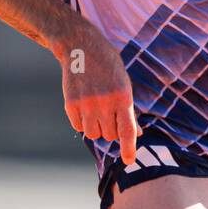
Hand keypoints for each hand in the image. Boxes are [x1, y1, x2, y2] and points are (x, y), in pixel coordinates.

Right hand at [53, 21, 139, 164]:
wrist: (81, 47)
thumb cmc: (108, 66)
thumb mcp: (124, 83)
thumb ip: (128, 109)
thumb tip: (136, 133)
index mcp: (122, 96)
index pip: (127, 130)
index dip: (129, 148)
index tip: (129, 161)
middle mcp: (104, 103)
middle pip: (110, 135)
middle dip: (111, 129)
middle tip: (109, 113)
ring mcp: (86, 104)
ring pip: (94, 134)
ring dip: (96, 128)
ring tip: (96, 110)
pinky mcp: (71, 104)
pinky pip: (79, 127)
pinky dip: (82, 122)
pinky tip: (84, 106)